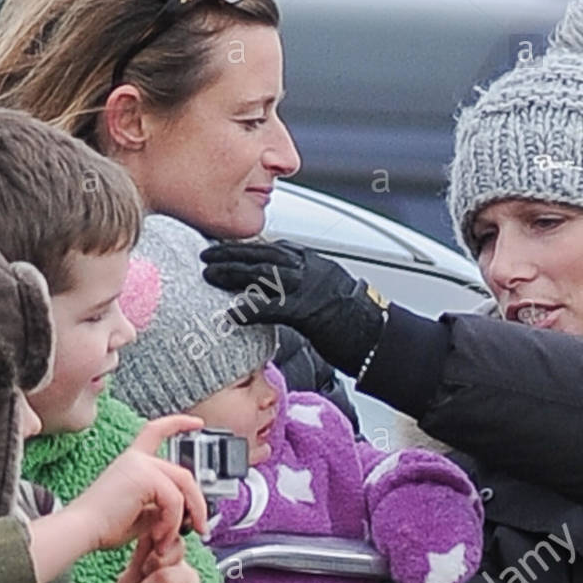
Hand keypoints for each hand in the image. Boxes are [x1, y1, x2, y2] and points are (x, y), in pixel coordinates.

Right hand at [74, 414, 208, 551]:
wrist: (80, 532)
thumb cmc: (102, 527)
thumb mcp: (141, 514)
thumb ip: (162, 506)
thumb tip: (188, 513)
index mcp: (133, 462)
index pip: (157, 432)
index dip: (179, 423)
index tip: (198, 423)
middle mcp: (137, 459)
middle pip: (182, 474)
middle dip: (197, 503)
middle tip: (200, 529)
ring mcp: (140, 465)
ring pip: (183, 486)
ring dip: (186, 516)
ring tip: (169, 541)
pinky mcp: (144, 477)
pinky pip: (174, 500)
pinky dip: (171, 522)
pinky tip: (158, 537)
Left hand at [201, 240, 385, 376]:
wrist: (377, 336)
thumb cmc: (354, 321)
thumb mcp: (326, 292)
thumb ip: (301, 286)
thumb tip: (276, 293)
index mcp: (314, 263)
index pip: (273, 247)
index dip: (246, 248)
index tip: (224, 247)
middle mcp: (310, 269)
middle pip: (263, 254)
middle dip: (231, 253)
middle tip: (206, 254)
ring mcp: (309, 288)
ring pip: (264, 272)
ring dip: (233, 272)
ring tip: (209, 274)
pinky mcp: (309, 311)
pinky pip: (273, 307)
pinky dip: (250, 309)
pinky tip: (231, 315)